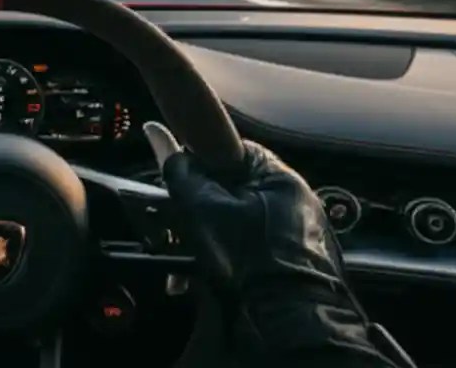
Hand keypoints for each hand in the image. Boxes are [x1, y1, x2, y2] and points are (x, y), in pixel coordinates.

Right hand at [144, 123, 410, 366]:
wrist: (289, 321)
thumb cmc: (250, 261)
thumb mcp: (202, 209)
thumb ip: (180, 170)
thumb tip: (157, 133)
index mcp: (279, 175)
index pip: (229, 150)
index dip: (198, 164)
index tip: (179, 184)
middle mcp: (294, 199)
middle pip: (232, 189)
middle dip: (199, 210)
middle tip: (180, 229)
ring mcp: (298, 232)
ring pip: (239, 222)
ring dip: (209, 239)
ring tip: (191, 264)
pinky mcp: (295, 260)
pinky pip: (253, 247)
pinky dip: (230, 258)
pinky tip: (210, 277)